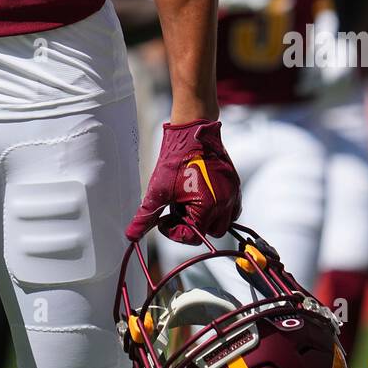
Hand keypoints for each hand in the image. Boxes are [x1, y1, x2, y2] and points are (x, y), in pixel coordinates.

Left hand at [127, 119, 241, 243]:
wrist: (192, 130)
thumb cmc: (176, 159)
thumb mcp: (158, 189)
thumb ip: (146, 216)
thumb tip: (131, 236)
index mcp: (207, 207)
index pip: (193, 237)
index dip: (175, 232)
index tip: (164, 219)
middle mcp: (225, 203)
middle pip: (209, 232)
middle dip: (192, 225)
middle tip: (177, 209)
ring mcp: (233, 194)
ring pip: (222, 222)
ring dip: (206, 219)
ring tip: (189, 201)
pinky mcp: (235, 186)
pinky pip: (231, 210)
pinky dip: (218, 210)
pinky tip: (201, 196)